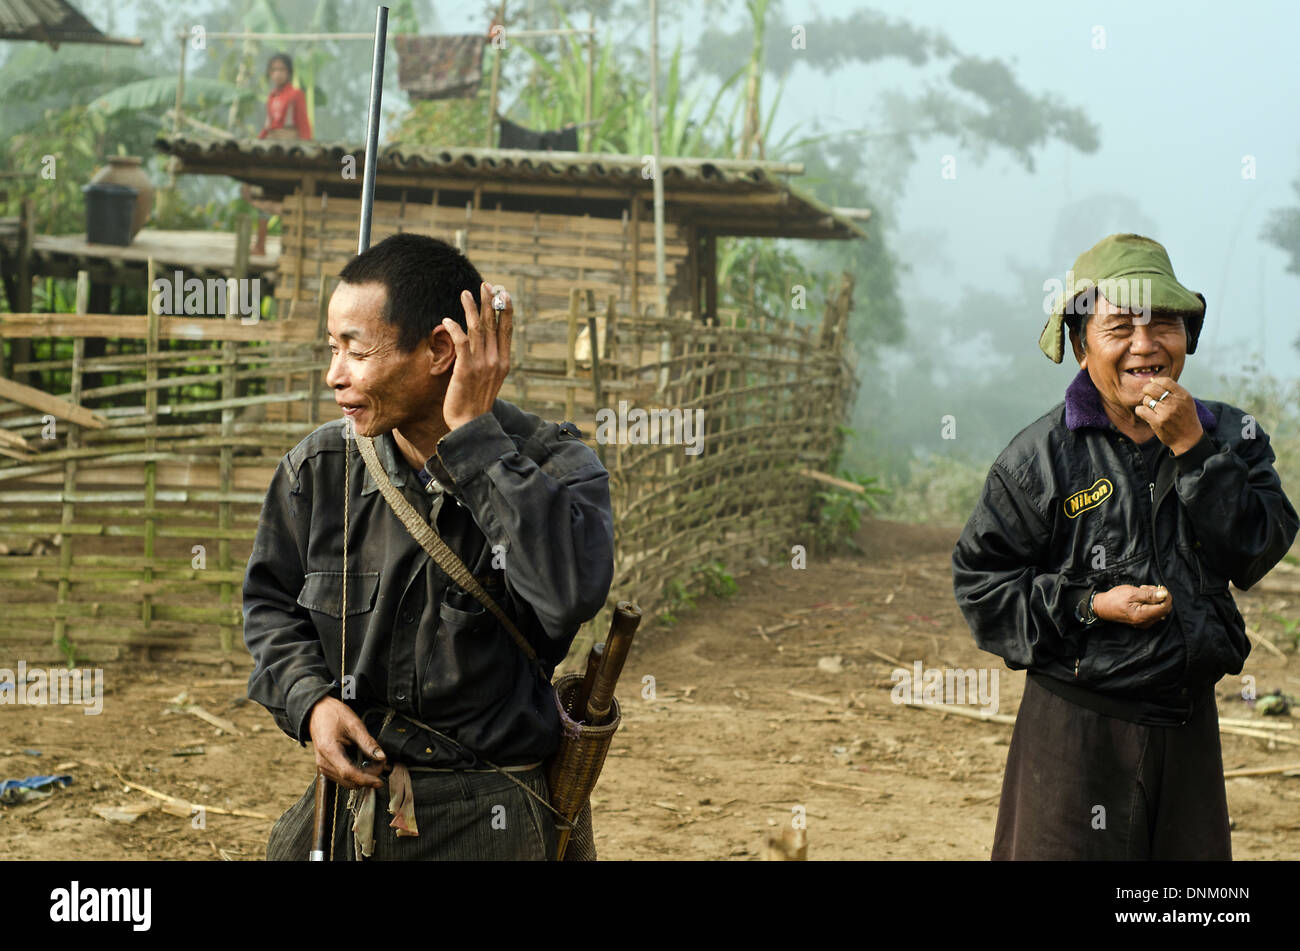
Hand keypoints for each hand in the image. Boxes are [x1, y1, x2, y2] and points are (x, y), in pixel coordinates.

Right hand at [307, 696, 384, 788]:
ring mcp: (323, 766)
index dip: (366, 779)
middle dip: (368, 776)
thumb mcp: (354, 725)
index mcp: (329, 750)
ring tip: (374, 763)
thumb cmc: (333, 715)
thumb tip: (381, 757)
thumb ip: (368, 742)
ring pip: (346, 782)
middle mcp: (323, 762)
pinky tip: (365, 765)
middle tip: (381, 763)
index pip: (348, 773)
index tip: (379, 781)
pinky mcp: (326, 766)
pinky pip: (342, 777)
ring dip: (362, 777)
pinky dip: (355, 774)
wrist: (317, 712)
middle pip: (348, 780)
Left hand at [441, 282, 512, 430]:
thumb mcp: (488, 380)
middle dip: (490, 302)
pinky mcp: (466, 369)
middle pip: (493, 325)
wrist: (471, 424)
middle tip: (486, 284)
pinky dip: (455, 329)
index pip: (506, 331)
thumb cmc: (476, 402)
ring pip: (477, 330)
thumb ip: (488, 361)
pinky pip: (461, 343)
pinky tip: (447, 319)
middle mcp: (496, 360)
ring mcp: (482, 365)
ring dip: (471, 309)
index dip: (505, 311)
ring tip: (465, 293)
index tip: (503, 294)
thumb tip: (481, 345)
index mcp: (504, 362)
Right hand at [1092, 584, 1172, 628]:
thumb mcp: (1131, 593)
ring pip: (1160, 610)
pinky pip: (1154, 612)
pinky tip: (1143, 598)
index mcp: (1143, 615)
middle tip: (1148, 588)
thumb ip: (1149, 595)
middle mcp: (1145, 622)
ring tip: (1143, 591)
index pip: (1164, 607)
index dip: (1166, 597)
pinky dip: (1152, 603)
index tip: (1160, 588)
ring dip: (1155, 599)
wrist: (1102, 607)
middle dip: (1161, 597)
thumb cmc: (1114, 599)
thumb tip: (1164, 594)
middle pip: (1164, 609)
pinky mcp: (1143, 621)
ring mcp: (1144, 623)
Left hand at [1133, 376, 1202, 455]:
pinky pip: (1141, 410)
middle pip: (1152, 388)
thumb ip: (1172, 390)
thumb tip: (1152, 380)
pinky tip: (1146, 414)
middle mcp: (1175, 402)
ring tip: (1153, 409)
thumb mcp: (1185, 401)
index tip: (1154, 387)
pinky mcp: (1158, 422)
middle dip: (1147, 390)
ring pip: (1146, 400)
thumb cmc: (1185, 418)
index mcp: (1183, 395)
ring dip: (1146, 404)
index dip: (1156, 382)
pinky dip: (1140, 411)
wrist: (1189, 439)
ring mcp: (1166, 412)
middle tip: (1149, 396)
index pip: (1165, 381)